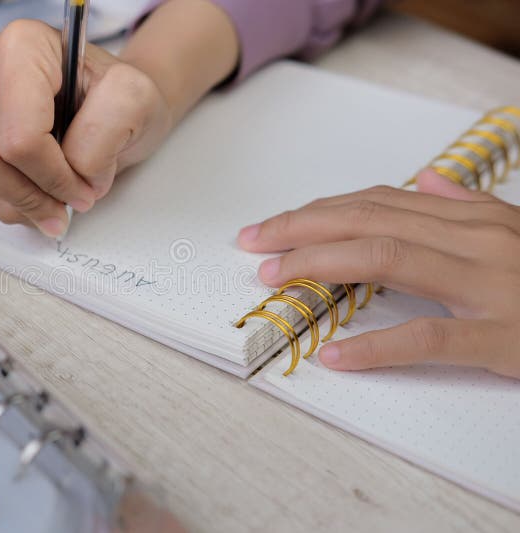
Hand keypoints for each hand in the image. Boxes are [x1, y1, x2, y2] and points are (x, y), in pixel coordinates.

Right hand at [0, 20, 173, 236]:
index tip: (88, 188)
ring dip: (25, 202)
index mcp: (24, 45)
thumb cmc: (121, 95)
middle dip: (32, 194)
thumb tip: (71, 177)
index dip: (55, 176)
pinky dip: (18, 201)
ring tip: (61, 201)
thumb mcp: (134, 102)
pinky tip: (46, 192)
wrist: (115, 102)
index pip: (20, 135)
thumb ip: (101, 134)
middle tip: (71, 204)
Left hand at [237, 170, 519, 378]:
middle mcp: (477, 242)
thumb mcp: (517, 232)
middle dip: (303, 228)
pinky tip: (337, 354)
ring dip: (322, 265)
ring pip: (388, 260)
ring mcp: (490, 287)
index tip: (275, 224)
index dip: (319, 211)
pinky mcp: (502, 338)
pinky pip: (429, 338)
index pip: (378, 204)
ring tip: (277, 279)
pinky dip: (376, 346)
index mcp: (473, 220)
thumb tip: (425, 183)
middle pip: (370, 221)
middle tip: (255, 243)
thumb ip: (469, 207)